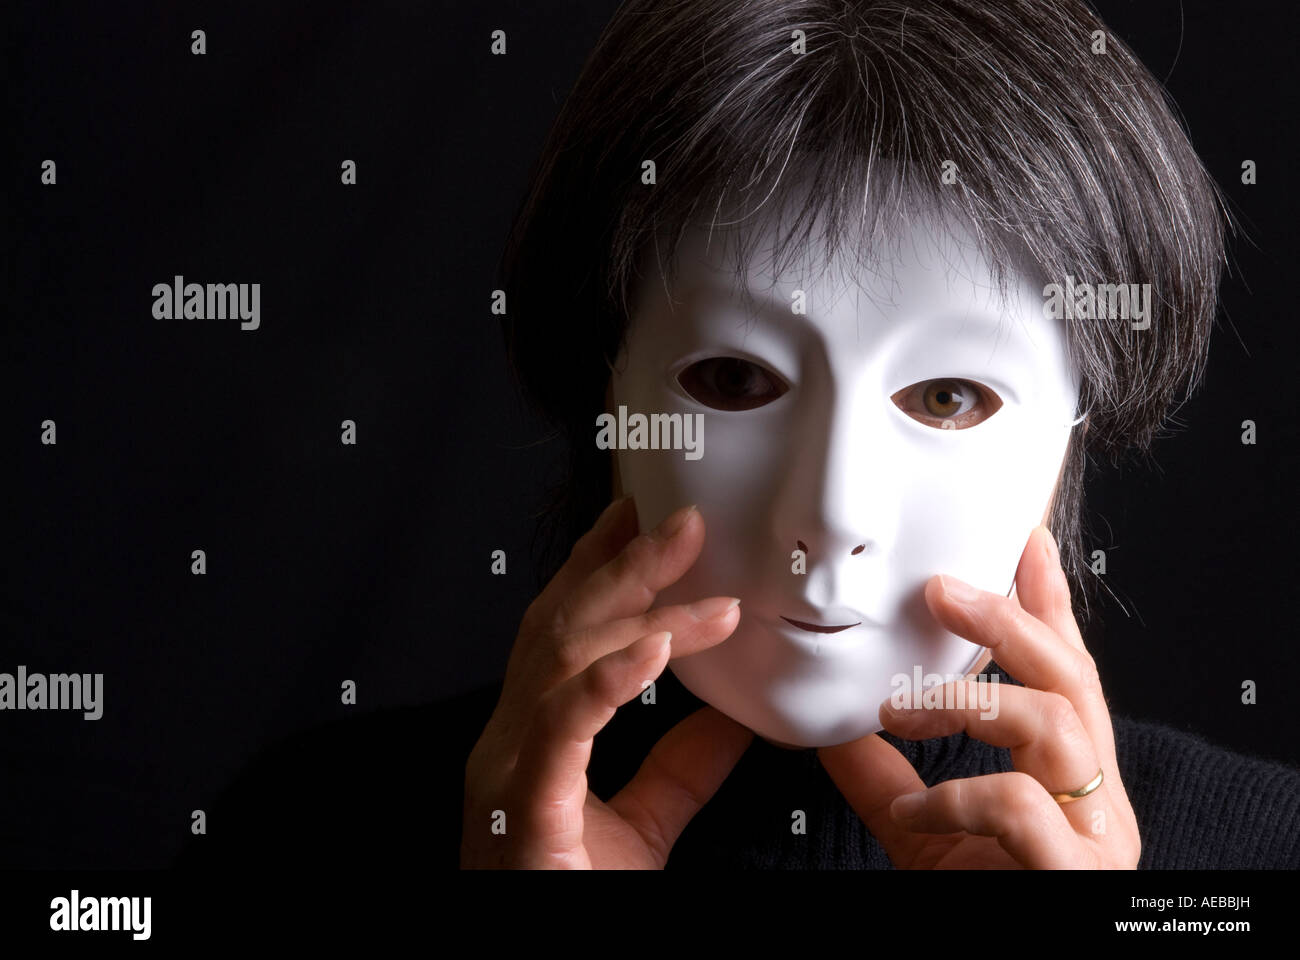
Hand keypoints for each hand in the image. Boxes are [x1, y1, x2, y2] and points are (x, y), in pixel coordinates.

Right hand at [460, 497, 752, 867]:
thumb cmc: (569, 894)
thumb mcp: (642, 826)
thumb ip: (680, 769)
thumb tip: (734, 718)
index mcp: (531, 739)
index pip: (560, 633)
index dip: (596, 570)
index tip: (636, 522)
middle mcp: (509, 740)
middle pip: (559, 626)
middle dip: (620, 566)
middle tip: (680, 522)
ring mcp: (510, 768)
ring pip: (561, 657)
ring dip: (635, 607)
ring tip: (690, 571)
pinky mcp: (527, 805)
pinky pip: (563, 724)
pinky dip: (610, 675)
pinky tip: (656, 644)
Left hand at [818, 525, 1140, 867]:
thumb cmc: (980, 902)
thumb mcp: (923, 834)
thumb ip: (887, 776)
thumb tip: (834, 722)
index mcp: (1067, 777)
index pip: (1065, 672)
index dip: (1048, 604)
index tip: (1021, 541)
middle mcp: (1096, 798)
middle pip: (1070, 678)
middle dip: (1009, 619)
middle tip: (943, 588)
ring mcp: (1095, 838)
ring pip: (1055, 724)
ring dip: (967, 703)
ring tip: (899, 710)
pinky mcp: (1077, 877)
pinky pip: (1020, 807)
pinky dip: (955, 798)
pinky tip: (913, 815)